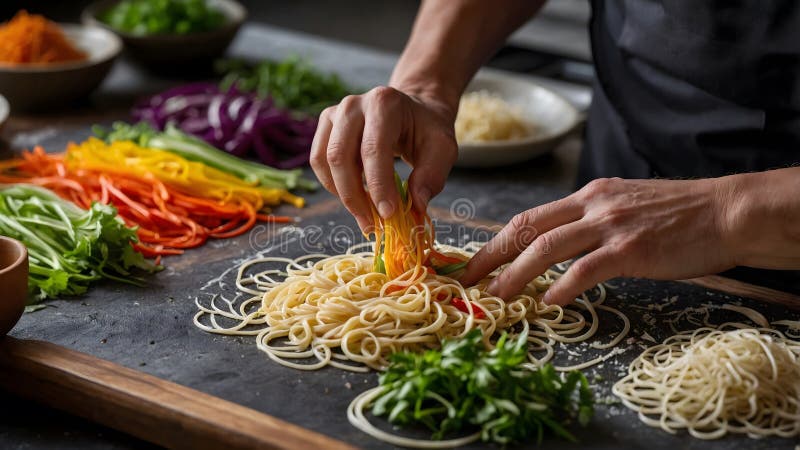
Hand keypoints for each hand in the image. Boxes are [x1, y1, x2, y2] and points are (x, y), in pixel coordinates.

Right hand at [310, 86, 457, 231]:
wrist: (414, 112)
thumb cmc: (427, 130)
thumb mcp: (443, 149)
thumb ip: (432, 175)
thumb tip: (416, 204)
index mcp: (384, 103)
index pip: (373, 149)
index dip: (377, 185)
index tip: (388, 215)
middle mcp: (354, 104)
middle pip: (340, 155)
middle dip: (354, 196)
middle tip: (372, 224)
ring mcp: (335, 113)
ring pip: (324, 160)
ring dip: (342, 194)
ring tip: (365, 215)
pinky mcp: (326, 126)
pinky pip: (318, 161)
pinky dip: (333, 185)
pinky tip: (355, 196)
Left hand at [460, 177, 739, 304]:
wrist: (726, 211)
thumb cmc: (679, 214)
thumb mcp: (625, 205)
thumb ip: (591, 222)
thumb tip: (559, 246)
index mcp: (588, 195)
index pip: (530, 217)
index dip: (497, 240)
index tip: (475, 262)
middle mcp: (593, 205)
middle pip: (527, 228)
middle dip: (492, 255)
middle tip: (468, 280)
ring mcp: (611, 225)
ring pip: (548, 247)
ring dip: (517, 273)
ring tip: (498, 296)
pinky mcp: (632, 248)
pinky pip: (587, 269)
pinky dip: (564, 286)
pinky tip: (550, 302)